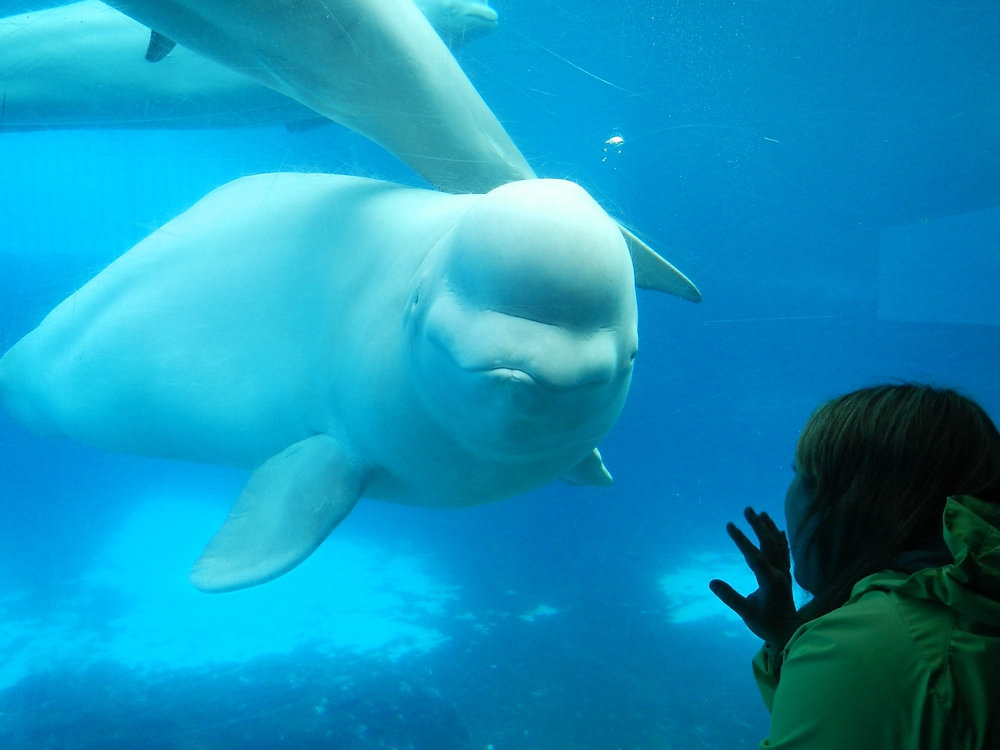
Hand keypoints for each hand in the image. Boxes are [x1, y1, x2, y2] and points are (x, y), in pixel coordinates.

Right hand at [709, 507, 799, 649]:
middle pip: (769, 544)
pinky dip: (781, 539)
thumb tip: (711, 582)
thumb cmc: (766, 625)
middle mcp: (780, 573)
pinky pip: (784, 552)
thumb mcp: (746, 614)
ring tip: (761, 513)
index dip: (741, 539)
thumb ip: (730, 597)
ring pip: (778, 545)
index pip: (754, 556)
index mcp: (770, 581)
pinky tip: (779, 530)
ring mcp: (785, 573)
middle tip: (747, 509)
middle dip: (758, 525)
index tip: (729, 525)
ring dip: (770, 528)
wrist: (789, 633)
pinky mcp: (786, 576)